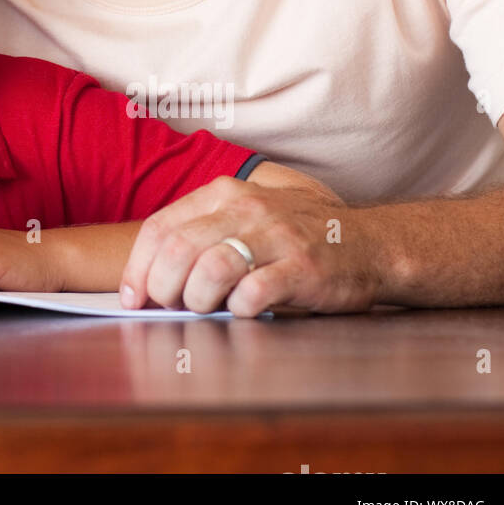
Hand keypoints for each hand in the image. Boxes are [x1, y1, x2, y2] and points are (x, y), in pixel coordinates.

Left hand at [119, 175, 379, 316]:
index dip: (138, 267)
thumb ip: (202, 235)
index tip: (133, 297)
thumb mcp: (244, 218)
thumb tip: (150, 278)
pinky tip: (244, 310)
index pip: (160, 227)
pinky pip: (253, 292)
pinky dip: (238, 309)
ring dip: (198, 299)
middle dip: (163, 287)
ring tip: (206, 309)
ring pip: (210, 269)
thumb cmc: (294, 237)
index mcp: (222, 193)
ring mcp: (276, 236)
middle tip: (169, 308)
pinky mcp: (303, 268)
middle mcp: (246, 208)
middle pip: (178, 249)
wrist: (370, 243)